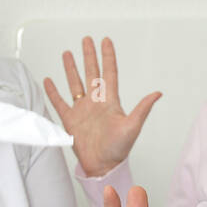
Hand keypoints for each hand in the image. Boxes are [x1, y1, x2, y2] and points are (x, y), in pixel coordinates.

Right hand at [43, 37, 161, 177]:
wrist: (102, 166)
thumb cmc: (118, 150)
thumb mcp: (132, 127)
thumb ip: (142, 109)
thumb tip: (158, 93)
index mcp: (110, 101)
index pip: (109, 73)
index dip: (107, 56)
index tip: (106, 41)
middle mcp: (96, 103)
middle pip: (91, 73)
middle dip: (89, 56)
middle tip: (86, 39)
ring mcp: (82, 110)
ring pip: (75, 84)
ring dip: (71, 69)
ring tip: (67, 53)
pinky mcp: (70, 121)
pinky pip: (59, 103)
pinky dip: (53, 92)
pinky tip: (48, 81)